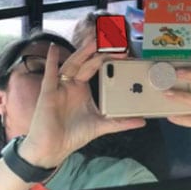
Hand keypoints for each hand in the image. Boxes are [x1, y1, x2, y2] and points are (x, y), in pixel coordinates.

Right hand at [19, 42, 144, 168]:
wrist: (53, 148)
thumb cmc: (73, 135)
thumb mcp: (102, 125)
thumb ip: (121, 122)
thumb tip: (143, 121)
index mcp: (82, 89)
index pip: (95, 66)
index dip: (107, 57)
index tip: (122, 50)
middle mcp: (71, 84)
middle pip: (86, 62)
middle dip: (99, 51)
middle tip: (114, 41)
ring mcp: (59, 87)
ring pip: (72, 64)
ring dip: (83, 52)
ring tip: (95, 41)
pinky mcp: (48, 93)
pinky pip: (49, 74)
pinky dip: (51, 61)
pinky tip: (53, 49)